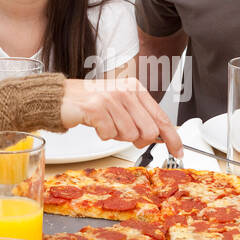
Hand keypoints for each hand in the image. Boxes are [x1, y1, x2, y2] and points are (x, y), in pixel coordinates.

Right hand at [61, 77, 182, 155]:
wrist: (60, 98)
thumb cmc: (90, 103)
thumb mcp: (120, 106)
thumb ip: (139, 119)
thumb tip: (156, 137)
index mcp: (135, 89)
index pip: (161, 117)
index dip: (172, 137)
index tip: (178, 150)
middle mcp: (125, 91)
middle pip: (148, 131)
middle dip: (137, 139)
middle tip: (120, 131)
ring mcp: (111, 99)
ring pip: (129, 135)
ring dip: (116, 136)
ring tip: (105, 123)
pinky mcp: (96, 108)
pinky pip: (109, 135)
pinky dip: (102, 135)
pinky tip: (96, 124)